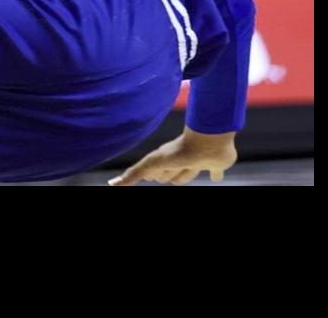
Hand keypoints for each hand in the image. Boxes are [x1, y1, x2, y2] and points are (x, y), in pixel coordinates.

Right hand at [109, 128, 237, 185]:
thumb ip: (134, 174)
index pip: (155, 172)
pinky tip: (216, 176)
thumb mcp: (152, 164)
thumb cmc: (179, 152)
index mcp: (166, 160)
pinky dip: (216, 174)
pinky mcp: (216, 164)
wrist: (207, 142)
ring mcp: (198, 162)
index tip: (147, 175)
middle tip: (170, 169)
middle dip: (168, 174)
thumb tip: (111, 185)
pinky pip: (216, 171)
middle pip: (171, 174)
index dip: (152, 173)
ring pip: (190, 173)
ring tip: (191, 168)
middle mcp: (180, 161)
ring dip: (189, 174)